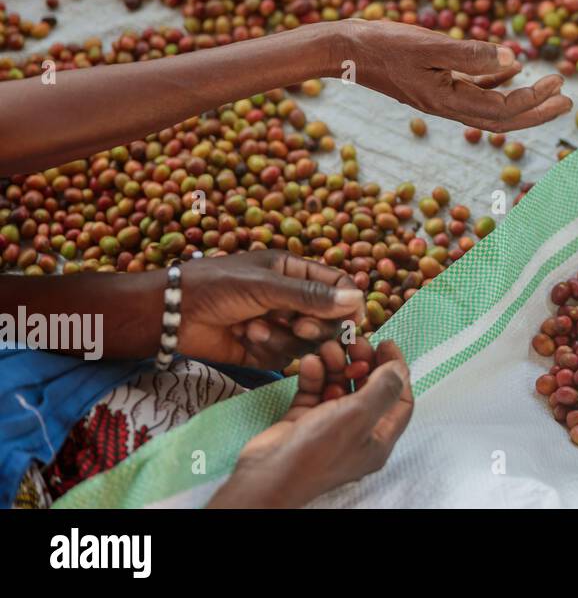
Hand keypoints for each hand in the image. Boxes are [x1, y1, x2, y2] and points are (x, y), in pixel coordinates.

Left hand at [177, 250, 363, 368]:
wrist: (169, 314)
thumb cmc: (215, 285)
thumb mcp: (266, 285)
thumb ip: (311, 295)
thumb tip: (356, 300)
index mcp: (294, 271)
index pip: (338, 286)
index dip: (348, 303)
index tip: (353, 322)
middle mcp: (290, 299)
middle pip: (327, 320)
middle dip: (314, 326)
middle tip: (299, 327)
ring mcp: (277, 325)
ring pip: (305, 342)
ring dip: (281, 338)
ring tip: (252, 329)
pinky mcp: (262, 349)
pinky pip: (283, 357)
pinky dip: (266, 350)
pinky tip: (243, 339)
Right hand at [208, 339, 413, 507]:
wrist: (266, 474)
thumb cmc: (318, 450)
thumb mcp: (359, 415)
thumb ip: (384, 388)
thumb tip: (400, 368)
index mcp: (378, 440)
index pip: (399, 400)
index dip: (397, 370)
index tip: (385, 343)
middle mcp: (357, 433)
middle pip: (369, 389)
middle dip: (363, 363)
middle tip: (355, 342)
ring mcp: (329, 426)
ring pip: (341, 386)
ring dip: (337, 365)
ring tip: (329, 349)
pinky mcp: (304, 419)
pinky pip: (315, 390)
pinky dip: (315, 375)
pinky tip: (311, 363)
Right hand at [335, 20, 571, 132]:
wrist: (344, 48)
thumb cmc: (382, 44)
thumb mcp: (428, 46)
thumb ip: (469, 53)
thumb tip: (513, 59)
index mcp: (447, 101)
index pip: (502, 109)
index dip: (534, 100)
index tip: (559, 84)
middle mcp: (447, 104)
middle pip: (503, 118)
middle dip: (538, 111)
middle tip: (569, 100)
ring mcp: (441, 95)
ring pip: (491, 104)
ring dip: (523, 97)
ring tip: (552, 88)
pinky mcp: (434, 82)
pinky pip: (475, 88)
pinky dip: (497, 79)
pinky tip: (513, 67)